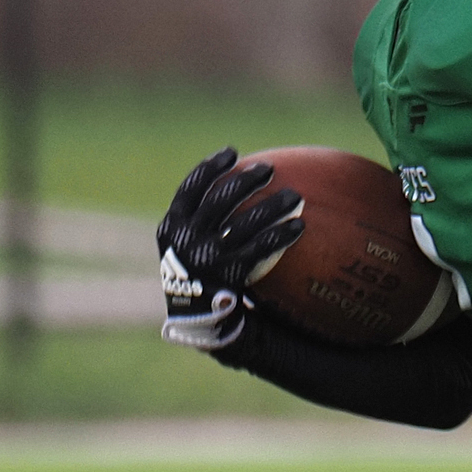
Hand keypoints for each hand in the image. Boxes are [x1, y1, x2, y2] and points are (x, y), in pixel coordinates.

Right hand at [156, 147, 304, 350]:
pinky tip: (300, 226)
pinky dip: (281, 235)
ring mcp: (207, 257)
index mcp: (171, 227)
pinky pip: (260, 249)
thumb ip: (200, 220)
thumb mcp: (185, 245)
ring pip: (244, 222)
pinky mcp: (229, 274)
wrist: (199, 318)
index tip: (231, 152)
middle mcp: (186, 240)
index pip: (190, 188)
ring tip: (296, 195)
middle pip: (220, 199)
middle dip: (246, 180)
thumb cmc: (199, 272)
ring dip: (272, 205)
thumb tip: (235, 184)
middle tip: (269, 169)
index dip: (210, 168)